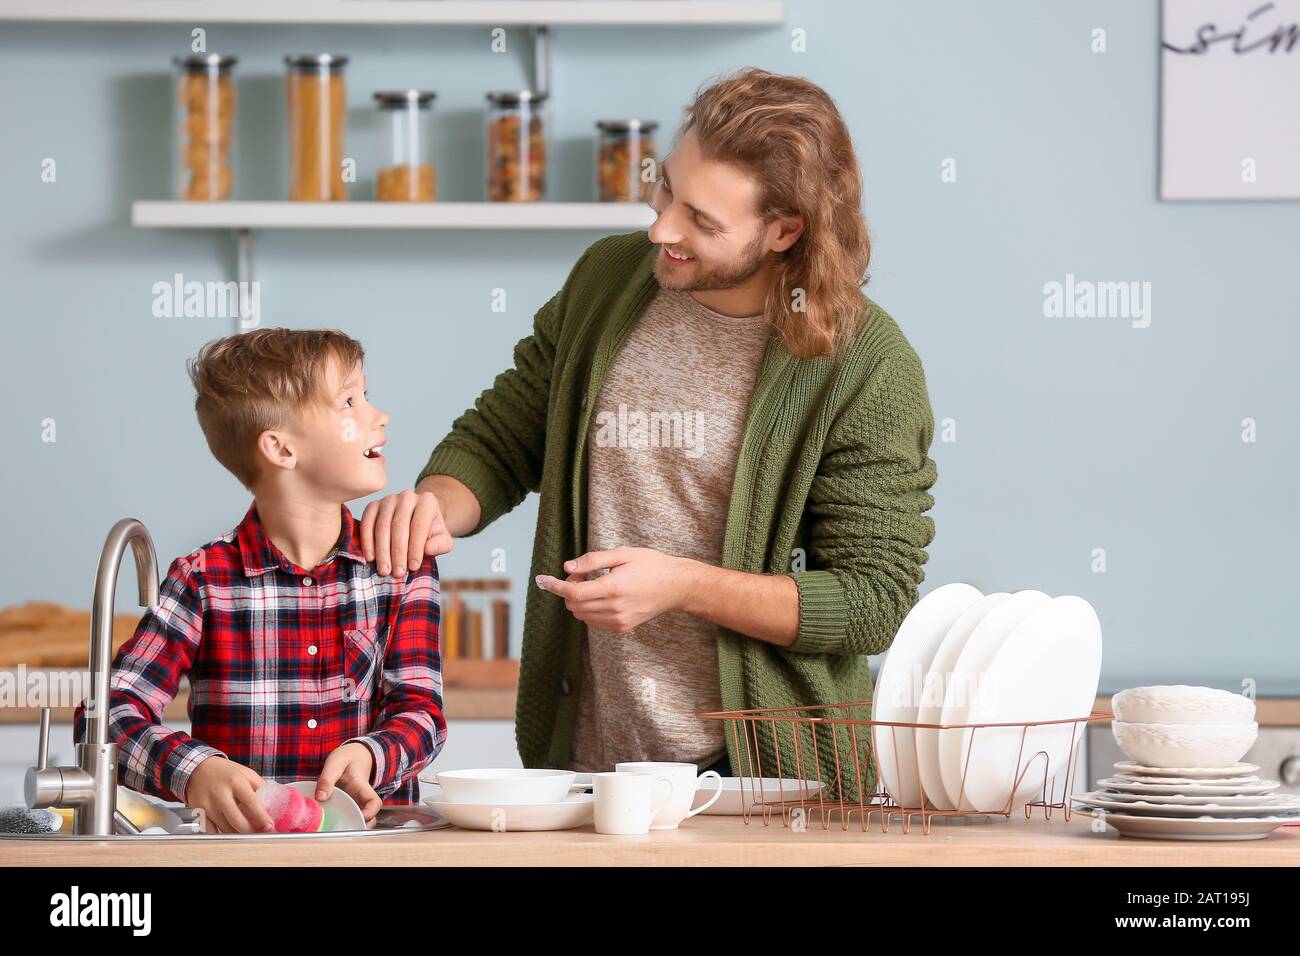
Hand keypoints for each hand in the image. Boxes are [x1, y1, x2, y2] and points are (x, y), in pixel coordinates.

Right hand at [186, 756, 275, 833]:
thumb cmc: (224, 771)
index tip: (269, 826)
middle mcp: (220, 793)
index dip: (261, 817)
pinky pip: (211, 831)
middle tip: (259, 833)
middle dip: (250, 830)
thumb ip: (260, 787)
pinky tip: (230, 831)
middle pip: (237, 820)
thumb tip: (274, 802)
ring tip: (247, 832)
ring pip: (225, 828)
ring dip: (238, 834)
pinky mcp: (198, 813)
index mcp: (235, 781)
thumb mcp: (245, 773)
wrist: (197, 768)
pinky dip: (221, 834)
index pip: (251, 802)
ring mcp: (207, 805)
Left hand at [317, 742, 381, 822]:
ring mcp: (356, 803)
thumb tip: (321, 798)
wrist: (356, 755)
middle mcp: (362, 799)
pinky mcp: (349, 805)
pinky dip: (340, 823)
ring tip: (330, 830)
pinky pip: (348, 817)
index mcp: (362, 787)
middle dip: (358, 827)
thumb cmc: (347, 758)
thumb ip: (327, 778)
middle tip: (338, 831)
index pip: (374, 802)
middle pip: (369, 818)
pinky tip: (326, 824)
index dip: (370, 813)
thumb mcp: (336, 762)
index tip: (359, 817)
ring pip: (359, 820)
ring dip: (348, 826)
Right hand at [360, 489, 452, 576]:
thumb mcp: (442, 539)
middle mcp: (407, 497)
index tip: (413, 567)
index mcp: (427, 501)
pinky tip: (370, 558)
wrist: (416, 520)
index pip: (419, 525)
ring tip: (385, 570)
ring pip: (382, 525)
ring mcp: (388, 500)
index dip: (415, 547)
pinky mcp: (373, 506)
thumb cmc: (430, 532)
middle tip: (397, 572)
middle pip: (399, 525)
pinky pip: (367, 523)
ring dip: (382, 550)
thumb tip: (428, 549)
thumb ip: (441, 544)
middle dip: (397, 552)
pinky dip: (367, 542)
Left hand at [535, 547, 693, 633]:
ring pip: (581, 614)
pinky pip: (593, 621)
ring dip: (578, 600)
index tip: (541, 579)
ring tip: (594, 583)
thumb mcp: (622, 554)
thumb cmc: (650, 565)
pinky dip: (589, 609)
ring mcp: (618, 621)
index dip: (553, 585)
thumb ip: (593, 560)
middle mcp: (614, 608)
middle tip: (581, 573)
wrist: (676, 586)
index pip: (572, 592)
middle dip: (568, 588)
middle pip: (573, 604)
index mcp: (613, 587)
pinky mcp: (621, 628)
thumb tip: (568, 567)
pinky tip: (602, 596)